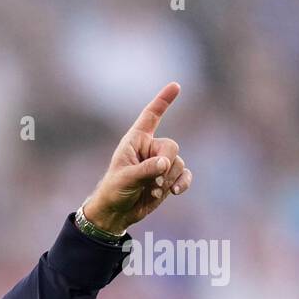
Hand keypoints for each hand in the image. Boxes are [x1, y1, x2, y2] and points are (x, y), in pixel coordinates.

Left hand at [82, 82, 192, 233]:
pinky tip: (175, 192)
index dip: (163, 101)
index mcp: (135, 141)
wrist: (117, 212)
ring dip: (167, 180)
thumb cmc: (114, 191)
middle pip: (171, 147)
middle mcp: (150, 148)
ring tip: (150, 191)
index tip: (176, 86)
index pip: (151, 116)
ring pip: (178, 164)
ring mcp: (161, 163)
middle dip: (164, 165)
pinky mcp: (168, 178)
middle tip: (151, 181)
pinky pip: (184, 175)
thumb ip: (145, 170)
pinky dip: (182, 183)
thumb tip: (165, 163)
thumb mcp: (125, 179)